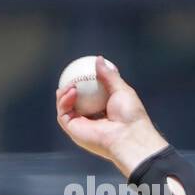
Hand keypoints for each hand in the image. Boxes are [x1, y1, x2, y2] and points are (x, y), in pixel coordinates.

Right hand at [56, 56, 167, 176]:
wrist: (129, 136)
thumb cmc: (130, 115)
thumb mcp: (121, 90)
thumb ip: (109, 75)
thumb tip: (98, 58)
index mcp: (104, 112)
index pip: (90, 97)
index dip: (83, 84)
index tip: (81, 71)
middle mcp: (92, 120)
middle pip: (75, 102)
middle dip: (69, 89)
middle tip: (70, 75)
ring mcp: (82, 126)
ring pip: (65, 107)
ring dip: (64, 92)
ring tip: (72, 82)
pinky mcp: (74, 131)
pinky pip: (64, 113)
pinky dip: (64, 101)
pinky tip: (72, 90)